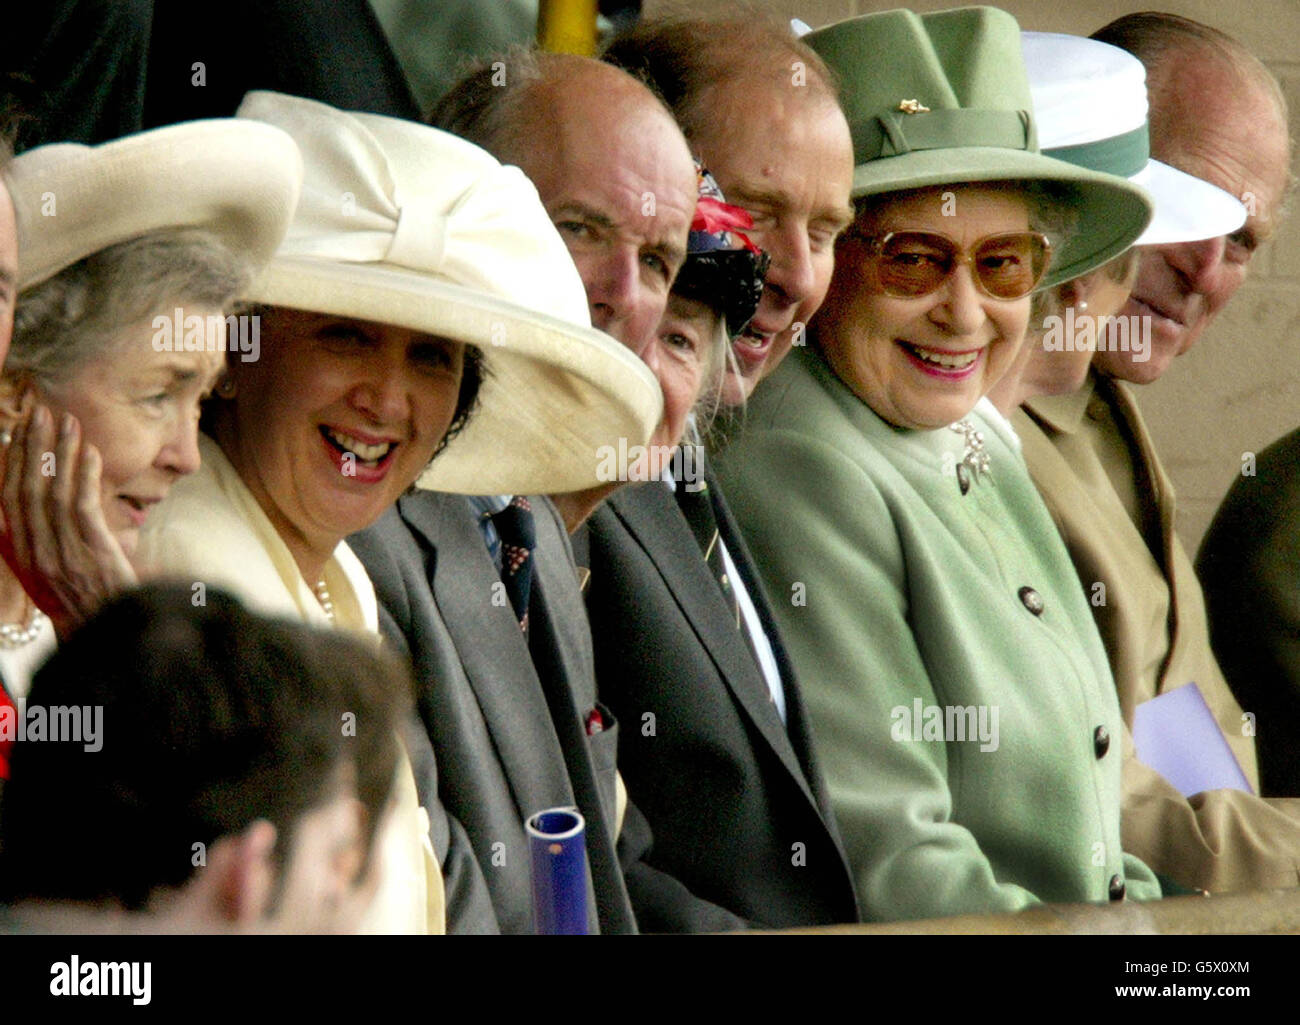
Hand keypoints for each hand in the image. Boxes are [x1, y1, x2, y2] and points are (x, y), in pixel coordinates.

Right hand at [0, 402, 137, 638]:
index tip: (20, 430)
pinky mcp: (91, 552)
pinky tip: (90, 451)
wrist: (108, 638)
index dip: (15, 461)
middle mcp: (35, 551)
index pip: (11, 497)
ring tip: (68, 421)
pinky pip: (83, 505)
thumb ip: (38, 545)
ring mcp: (62, 552)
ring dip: (61, 452)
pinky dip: (85, 475)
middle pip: (28, 487)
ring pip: (54, 491)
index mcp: (22, 554)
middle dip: (32, 446)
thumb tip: (24, 515)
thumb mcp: (49, 577)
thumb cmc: (86, 605)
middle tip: (41, 411)